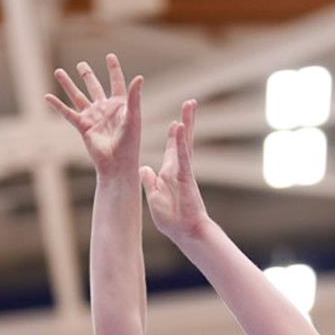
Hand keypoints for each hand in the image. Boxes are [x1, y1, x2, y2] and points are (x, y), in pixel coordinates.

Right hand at [46, 54, 141, 172]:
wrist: (117, 164)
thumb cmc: (130, 143)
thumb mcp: (133, 117)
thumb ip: (134, 97)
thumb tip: (139, 77)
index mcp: (120, 105)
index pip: (116, 82)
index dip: (113, 69)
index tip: (110, 56)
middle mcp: (105, 109)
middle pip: (94, 87)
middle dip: (87, 75)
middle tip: (81, 64)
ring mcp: (93, 117)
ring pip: (78, 96)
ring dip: (68, 84)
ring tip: (58, 72)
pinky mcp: (83, 126)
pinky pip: (68, 113)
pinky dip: (57, 105)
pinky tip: (47, 96)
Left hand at [140, 99, 209, 243]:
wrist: (185, 231)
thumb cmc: (172, 218)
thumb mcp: (154, 195)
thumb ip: (150, 181)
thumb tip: (143, 169)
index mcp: (169, 172)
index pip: (173, 149)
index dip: (174, 135)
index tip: (176, 122)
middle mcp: (178, 168)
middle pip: (183, 139)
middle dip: (186, 121)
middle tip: (190, 103)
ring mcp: (183, 171)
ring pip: (185, 142)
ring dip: (187, 123)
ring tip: (190, 105)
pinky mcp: (185, 177)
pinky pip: (183, 156)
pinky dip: (181, 142)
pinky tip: (180, 127)